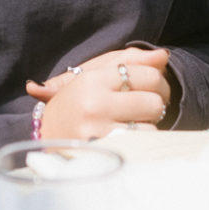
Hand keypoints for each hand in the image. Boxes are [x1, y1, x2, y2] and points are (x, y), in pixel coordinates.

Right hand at [26, 46, 171, 139]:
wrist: (44, 137)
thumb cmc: (75, 103)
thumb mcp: (95, 75)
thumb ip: (130, 62)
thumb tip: (163, 55)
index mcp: (93, 79)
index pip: (149, 75)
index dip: (159, 83)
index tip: (152, 90)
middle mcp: (94, 103)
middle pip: (154, 102)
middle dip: (155, 106)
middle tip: (144, 109)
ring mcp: (97, 131)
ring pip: (150, 128)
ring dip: (146, 128)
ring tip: (131, 125)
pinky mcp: (101, 154)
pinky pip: (139, 146)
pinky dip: (138, 144)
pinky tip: (126, 140)